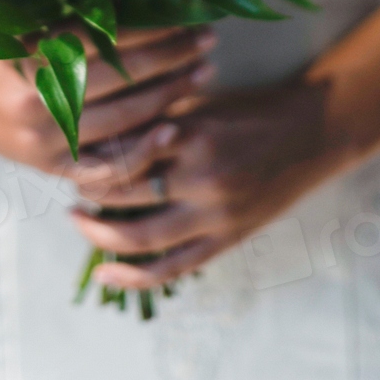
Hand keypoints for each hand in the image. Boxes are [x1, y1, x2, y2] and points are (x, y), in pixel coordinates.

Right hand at [0, 25, 216, 186]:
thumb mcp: (24, 21)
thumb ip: (75, 20)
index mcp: (30, 55)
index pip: (106, 40)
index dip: (151, 29)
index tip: (186, 15)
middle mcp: (38, 100)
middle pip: (121, 78)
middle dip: (171, 58)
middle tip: (208, 41)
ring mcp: (44, 140)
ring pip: (121, 120)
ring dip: (168, 97)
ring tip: (203, 76)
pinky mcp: (49, 167)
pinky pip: (102, 168)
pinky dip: (139, 153)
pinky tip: (172, 132)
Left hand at [71, 80, 342, 289]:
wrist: (311, 132)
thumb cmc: (252, 109)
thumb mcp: (201, 102)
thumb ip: (156, 116)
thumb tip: (101, 129)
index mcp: (191, 133)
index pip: (123, 151)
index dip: (90, 155)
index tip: (71, 150)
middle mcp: (200, 176)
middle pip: (123, 193)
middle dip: (88, 190)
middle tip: (69, 183)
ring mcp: (215, 214)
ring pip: (139, 236)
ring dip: (99, 233)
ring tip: (77, 221)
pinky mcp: (227, 239)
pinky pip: (171, 268)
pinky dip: (133, 277)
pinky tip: (104, 273)